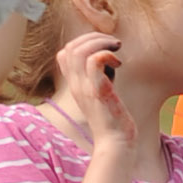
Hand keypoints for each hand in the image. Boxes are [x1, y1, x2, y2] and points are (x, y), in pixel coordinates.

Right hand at [55, 30, 135, 152]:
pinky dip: (107, 55)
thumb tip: (109, 61)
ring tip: (115, 50)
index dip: (82, 43)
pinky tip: (118, 64)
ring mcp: (85, 88)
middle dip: (93, 37)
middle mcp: (76, 85)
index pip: (64, 54)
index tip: (103, 49)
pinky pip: (94, 61)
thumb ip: (100, 79)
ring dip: (99, 43)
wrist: (116, 145)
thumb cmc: (114, 122)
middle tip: (113, 45)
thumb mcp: (101, 96)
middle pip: (70, 48)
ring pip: (79, 51)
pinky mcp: (99, 92)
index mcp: (75, 85)